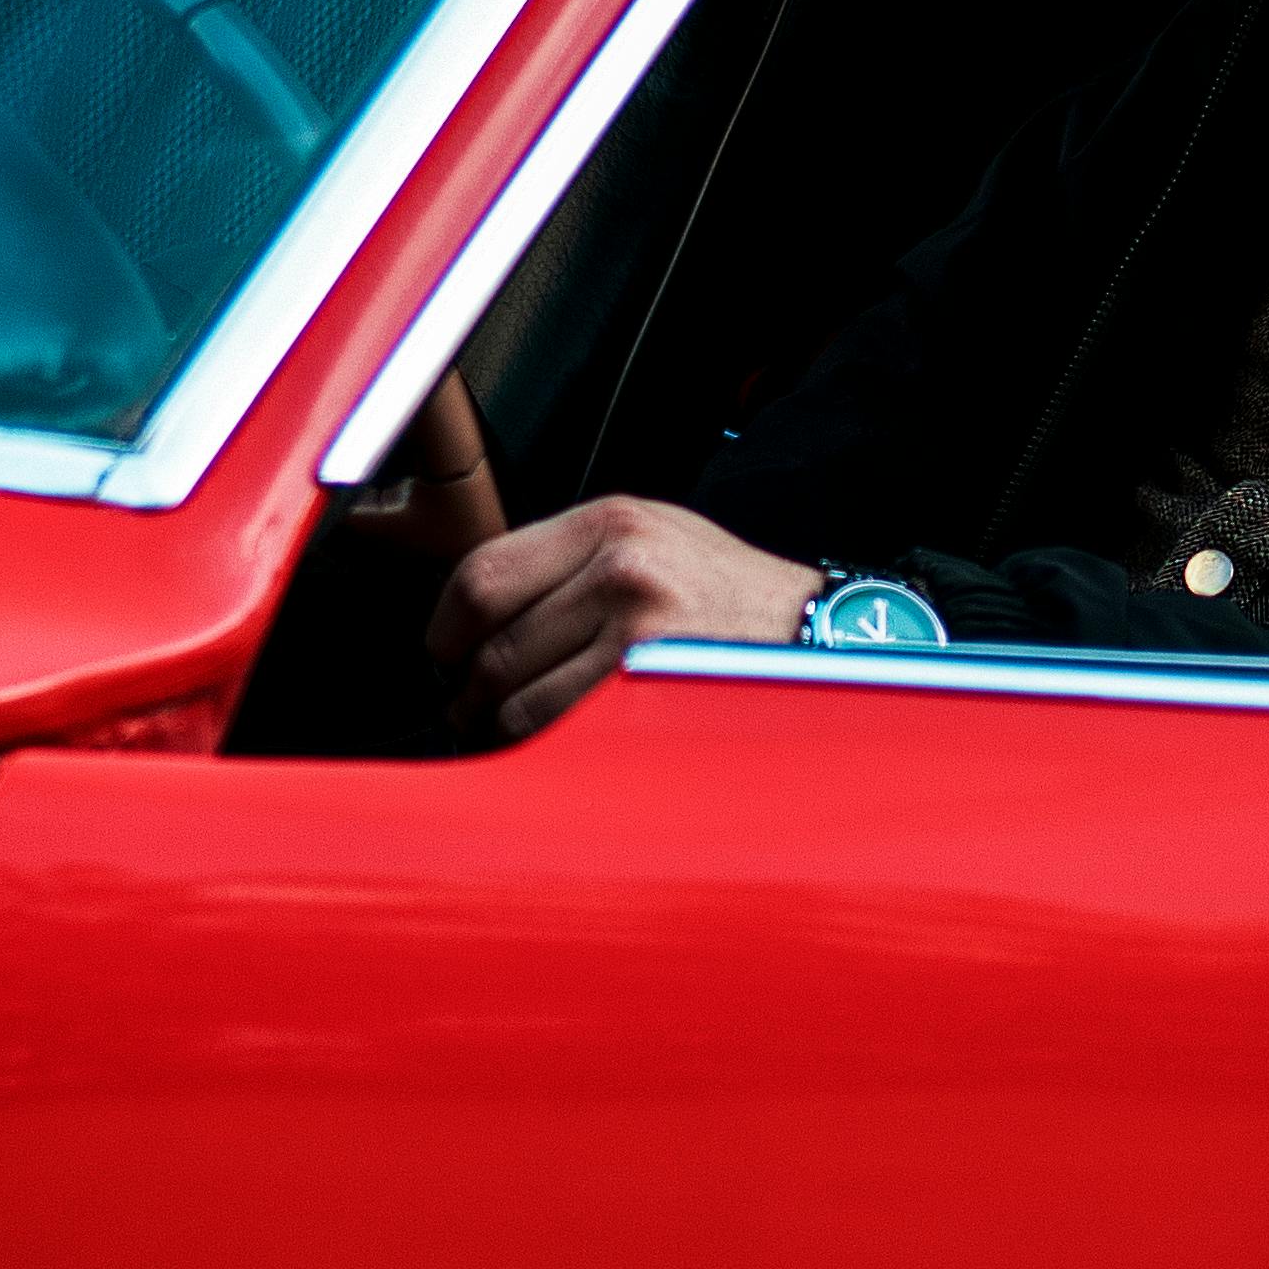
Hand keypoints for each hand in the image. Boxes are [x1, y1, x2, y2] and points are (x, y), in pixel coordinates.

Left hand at [427, 498, 824, 742]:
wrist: (824, 645)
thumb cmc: (737, 603)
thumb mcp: (659, 541)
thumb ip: (573, 559)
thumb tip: (477, 609)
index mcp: (613, 521)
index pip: (481, 572)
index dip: (445, 626)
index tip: (444, 653)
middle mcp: (621, 565)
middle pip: (487, 639)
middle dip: (466, 687)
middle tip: (470, 706)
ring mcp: (636, 628)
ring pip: (511, 692)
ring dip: (497, 724)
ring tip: (513, 730)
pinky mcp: (649, 689)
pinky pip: (552, 729)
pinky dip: (538, 747)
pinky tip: (556, 747)